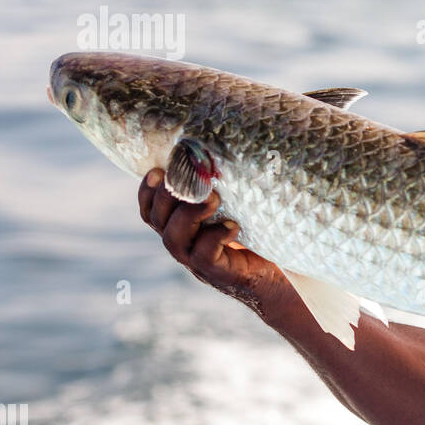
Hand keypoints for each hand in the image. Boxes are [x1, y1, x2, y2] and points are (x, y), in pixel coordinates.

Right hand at [138, 168, 288, 313]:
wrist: (276, 276)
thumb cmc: (258, 237)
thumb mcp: (237, 208)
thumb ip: (225, 187)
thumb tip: (228, 148)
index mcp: (182, 228)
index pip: (151, 210)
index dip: (147, 191)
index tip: (157, 170)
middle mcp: (184, 245)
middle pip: (157, 220)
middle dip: (169, 195)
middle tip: (193, 178)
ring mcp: (197, 262)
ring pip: (174, 238)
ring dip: (189, 214)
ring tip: (213, 199)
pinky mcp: (217, 272)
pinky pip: (203, 256)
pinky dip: (214, 237)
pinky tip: (233, 225)